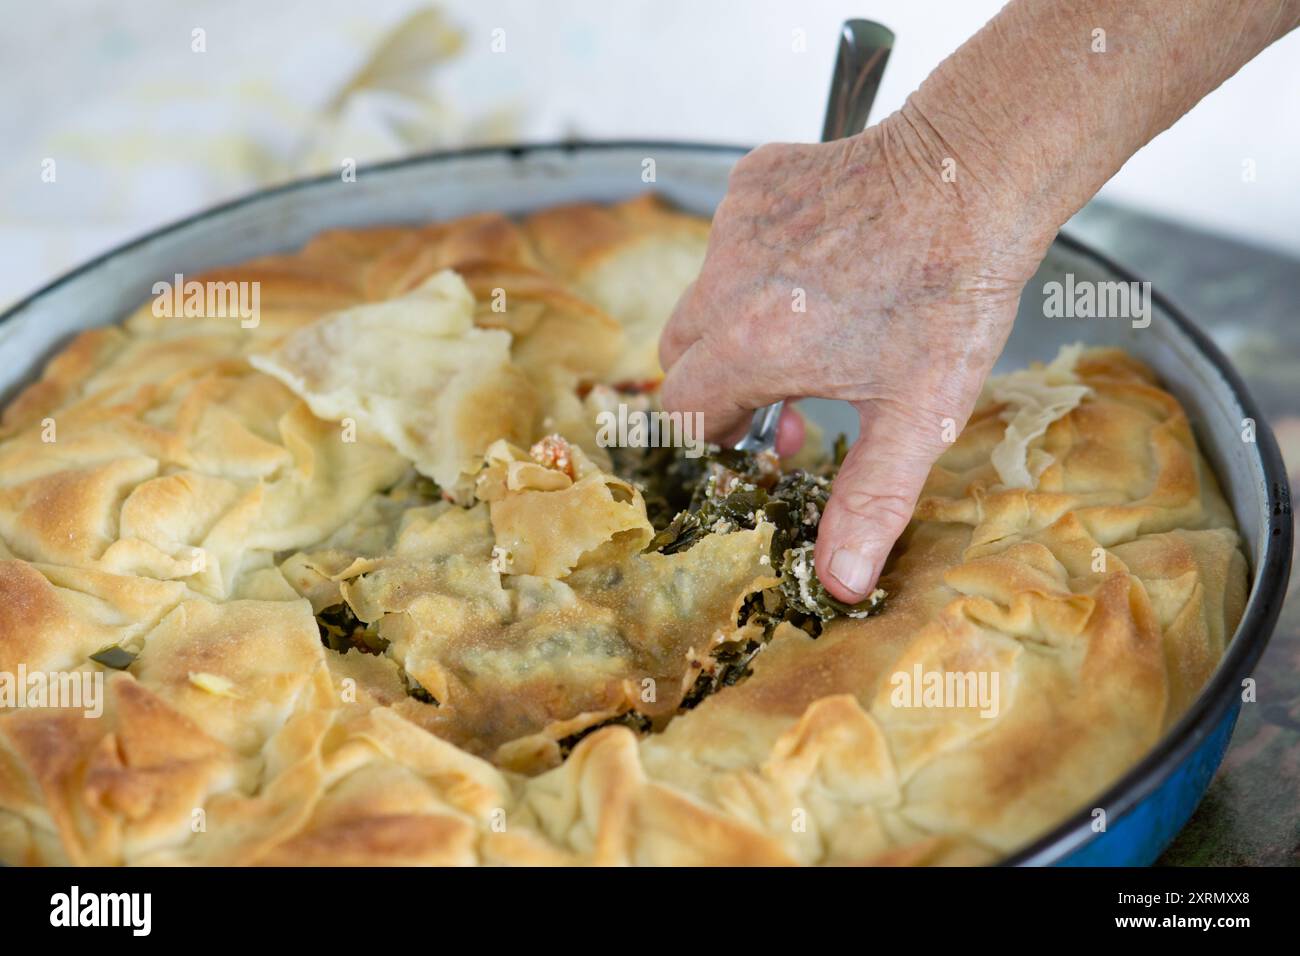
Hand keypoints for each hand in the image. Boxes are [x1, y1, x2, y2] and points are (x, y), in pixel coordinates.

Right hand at [658, 110, 1053, 602]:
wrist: (977, 174)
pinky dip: (759, 261)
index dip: (722, 435)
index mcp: (755, 346)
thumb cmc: (953, 294)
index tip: (770, 436)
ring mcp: (737, 224)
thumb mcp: (919, 415)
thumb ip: (869, 502)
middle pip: (680, 355)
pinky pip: (731, 239)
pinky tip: (820, 262)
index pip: (687, 412)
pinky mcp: (755, 180)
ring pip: (704, 296)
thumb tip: (837, 583)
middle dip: (723, 382)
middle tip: (792, 389)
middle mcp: (728, 282)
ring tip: (817, 323)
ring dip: (742, 321)